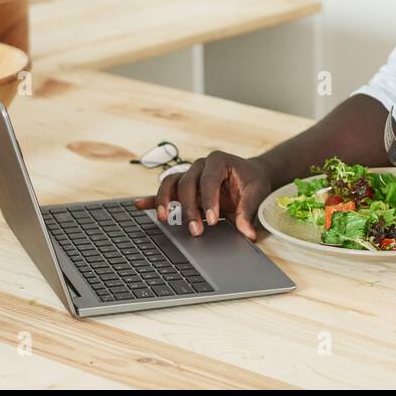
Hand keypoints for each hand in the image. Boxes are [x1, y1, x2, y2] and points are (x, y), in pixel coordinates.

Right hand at [133, 150, 272, 240]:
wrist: (250, 176)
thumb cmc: (252, 181)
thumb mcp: (255, 193)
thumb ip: (248, 211)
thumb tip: (248, 234)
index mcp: (219, 161)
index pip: (209, 180)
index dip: (209, 200)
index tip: (212, 220)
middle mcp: (201, 165)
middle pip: (187, 183)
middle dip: (189, 208)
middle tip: (196, 230)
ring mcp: (190, 175)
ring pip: (171, 183)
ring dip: (165, 200)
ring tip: (163, 217)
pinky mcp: (184, 187)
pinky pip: (166, 191)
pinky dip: (153, 198)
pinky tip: (140, 205)